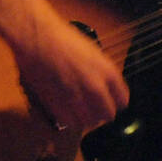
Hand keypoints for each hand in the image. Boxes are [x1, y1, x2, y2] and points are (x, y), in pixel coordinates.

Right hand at [13, 10, 129, 131]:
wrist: (38, 38)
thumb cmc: (61, 38)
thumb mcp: (92, 52)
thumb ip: (101, 72)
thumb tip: (104, 85)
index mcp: (107, 72)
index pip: (123, 100)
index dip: (117, 102)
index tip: (113, 103)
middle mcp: (95, 87)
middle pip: (108, 114)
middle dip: (103, 112)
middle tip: (96, 109)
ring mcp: (76, 97)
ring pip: (90, 122)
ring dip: (87, 118)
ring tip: (81, 111)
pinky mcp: (57, 104)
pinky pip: (70, 122)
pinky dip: (70, 119)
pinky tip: (68, 111)